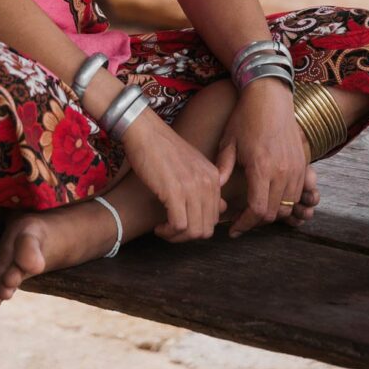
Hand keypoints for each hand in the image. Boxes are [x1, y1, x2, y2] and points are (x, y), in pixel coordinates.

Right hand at [121, 108, 226, 241]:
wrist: (144, 131)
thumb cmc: (162, 148)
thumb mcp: (192, 165)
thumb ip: (207, 187)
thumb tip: (224, 209)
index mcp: (213, 177)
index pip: (215, 217)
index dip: (197, 226)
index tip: (180, 223)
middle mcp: (207, 183)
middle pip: (207, 228)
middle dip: (187, 236)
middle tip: (170, 230)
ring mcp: (192, 187)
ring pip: (194, 231)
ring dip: (177, 237)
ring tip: (164, 229)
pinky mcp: (175, 191)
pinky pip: (179, 226)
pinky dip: (168, 232)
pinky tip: (158, 227)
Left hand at [216, 79, 309, 236]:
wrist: (271, 97)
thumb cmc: (246, 117)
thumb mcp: (228, 142)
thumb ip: (223, 169)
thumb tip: (215, 191)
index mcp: (261, 167)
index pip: (257, 211)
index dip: (245, 224)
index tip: (233, 229)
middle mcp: (282, 171)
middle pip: (273, 213)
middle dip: (255, 222)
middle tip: (240, 221)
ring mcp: (296, 168)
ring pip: (287, 206)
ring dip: (271, 213)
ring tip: (254, 210)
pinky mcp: (303, 164)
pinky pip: (297, 193)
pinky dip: (284, 201)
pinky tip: (269, 196)